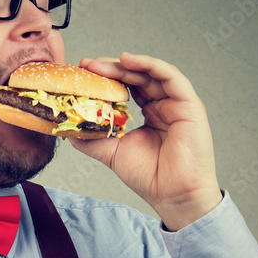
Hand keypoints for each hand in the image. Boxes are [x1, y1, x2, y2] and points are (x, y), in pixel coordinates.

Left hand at [70, 52, 222, 230]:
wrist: (173, 196)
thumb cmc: (150, 177)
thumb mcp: (112, 153)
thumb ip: (92, 139)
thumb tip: (68, 128)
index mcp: (151, 114)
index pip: (128, 87)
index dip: (106, 78)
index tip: (83, 73)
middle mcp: (165, 105)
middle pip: (137, 76)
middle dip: (110, 68)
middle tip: (87, 65)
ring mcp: (178, 104)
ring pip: (151, 73)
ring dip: (125, 65)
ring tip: (100, 64)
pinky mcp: (190, 104)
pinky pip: (170, 76)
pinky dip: (149, 64)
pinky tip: (127, 61)